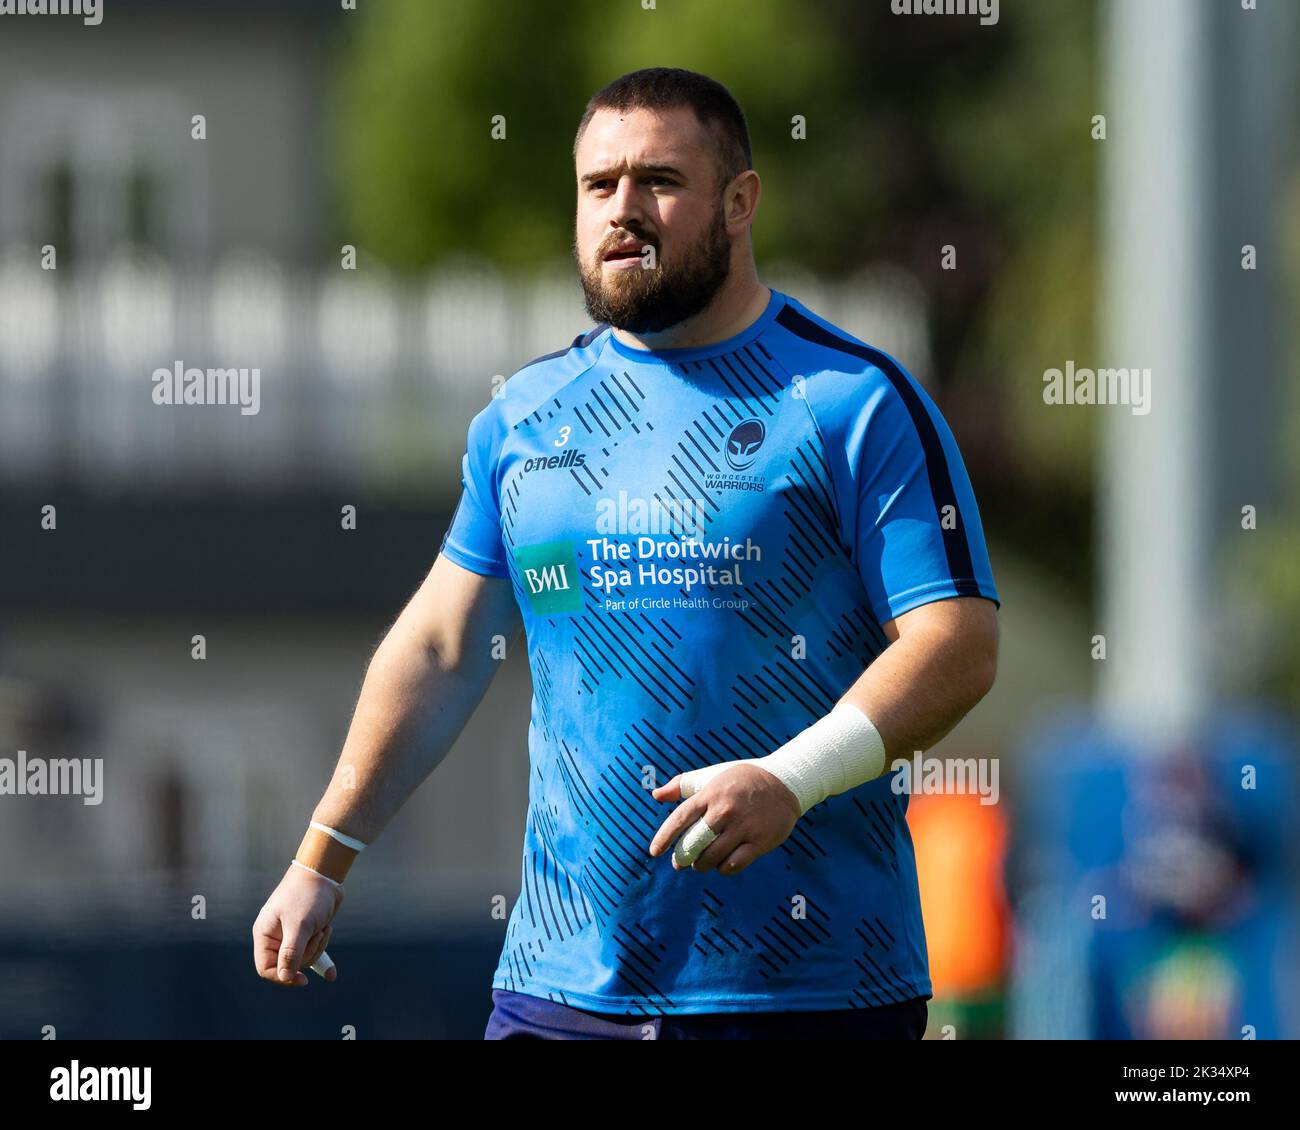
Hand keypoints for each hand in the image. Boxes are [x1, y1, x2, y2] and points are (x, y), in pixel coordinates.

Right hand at [252, 865, 343, 986]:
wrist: (325, 873)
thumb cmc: (308, 895)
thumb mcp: (299, 925)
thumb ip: (291, 953)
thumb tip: (285, 978)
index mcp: (264, 933)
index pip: (265, 968)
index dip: (282, 977)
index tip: (302, 980)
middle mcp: (275, 936)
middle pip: (288, 965)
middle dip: (307, 953)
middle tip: (317, 934)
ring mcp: (292, 934)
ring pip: (303, 958)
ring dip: (318, 947)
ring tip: (323, 928)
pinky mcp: (307, 931)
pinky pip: (313, 951)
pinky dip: (323, 957)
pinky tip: (331, 975)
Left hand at [649, 762, 801, 874]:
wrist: (785, 782)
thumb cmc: (742, 780)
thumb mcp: (712, 776)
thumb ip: (682, 785)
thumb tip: (656, 795)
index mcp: (710, 794)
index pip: (679, 819)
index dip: (664, 838)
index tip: (655, 852)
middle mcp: (724, 811)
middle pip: (694, 843)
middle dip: (683, 857)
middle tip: (680, 862)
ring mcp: (742, 827)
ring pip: (712, 857)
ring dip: (702, 865)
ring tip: (701, 863)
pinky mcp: (759, 841)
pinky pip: (733, 865)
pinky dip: (723, 869)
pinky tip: (722, 864)